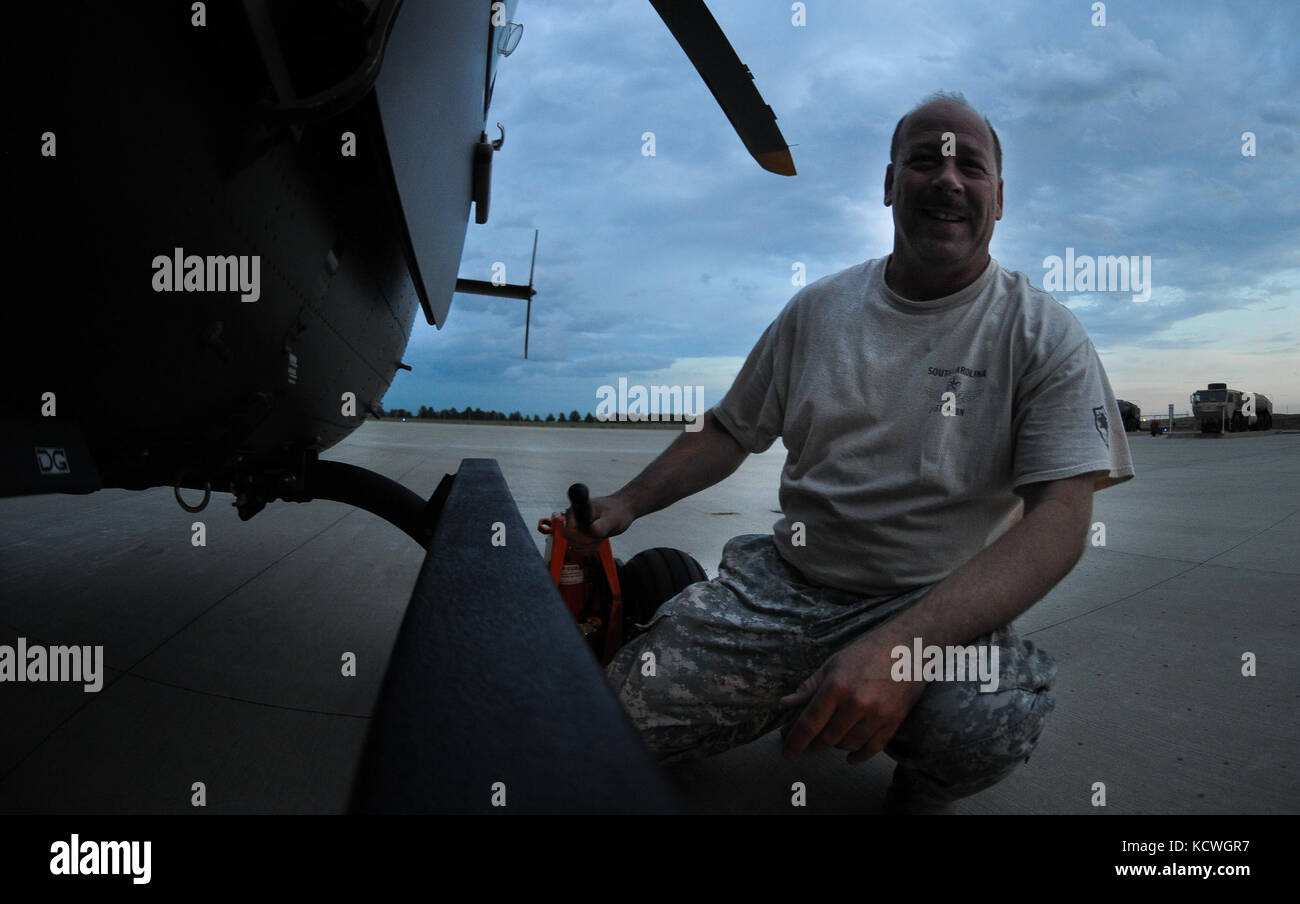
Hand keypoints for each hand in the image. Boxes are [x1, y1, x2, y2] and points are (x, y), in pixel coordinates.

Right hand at [552, 493, 635, 554]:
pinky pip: (580, 548)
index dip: (581, 538)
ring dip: (589, 546)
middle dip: (587, 542)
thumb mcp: (612, 518)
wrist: (621, 510)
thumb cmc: (617, 510)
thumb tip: (593, 530)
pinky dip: (589, 548)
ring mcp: (576, 526)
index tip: (594, 535)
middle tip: (600, 535)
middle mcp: (574, 518)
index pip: (569, 531)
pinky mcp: (580, 534)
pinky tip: (598, 540)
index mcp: (578, 510)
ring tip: (601, 536)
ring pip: (575, 545)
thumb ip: (602, 525)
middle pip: (570, 540)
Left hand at [780, 635, 927, 763]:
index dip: (796, 742)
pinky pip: (872, 748)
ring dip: (837, 746)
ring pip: (849, 744)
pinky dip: (859, 755)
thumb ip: (809, 688)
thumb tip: (785, 704)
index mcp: (836, 686)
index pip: (810, 723)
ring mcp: (877, 714)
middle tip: (810, 743)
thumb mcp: (832, 665)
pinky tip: (850, 756)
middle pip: (828, 738)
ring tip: (832, 738)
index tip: (788, 753)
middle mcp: (856, 703)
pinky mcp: (893, 721)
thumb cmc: (865, 654)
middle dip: (815, 744)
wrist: (906, 648)